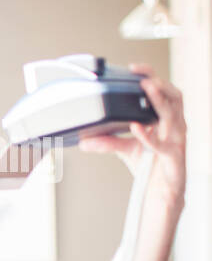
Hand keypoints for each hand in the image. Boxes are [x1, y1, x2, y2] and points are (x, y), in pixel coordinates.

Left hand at [80, 65, 185, 199]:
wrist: (161, 191)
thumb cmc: (150, 166)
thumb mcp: (125, 149)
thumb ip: (107, 142)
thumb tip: (83, 140)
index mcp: (165, 119)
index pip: (164, 92)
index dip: (152, 77)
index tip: (134, 68)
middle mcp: (174, 126)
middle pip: (175, 97)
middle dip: (161, 84)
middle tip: (143, 78)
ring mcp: (176, 140)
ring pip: (174, 115)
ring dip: (159, 101)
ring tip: (146, 89)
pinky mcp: (173, 157)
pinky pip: (163, 144)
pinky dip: (148, 135)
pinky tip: (135, 127)